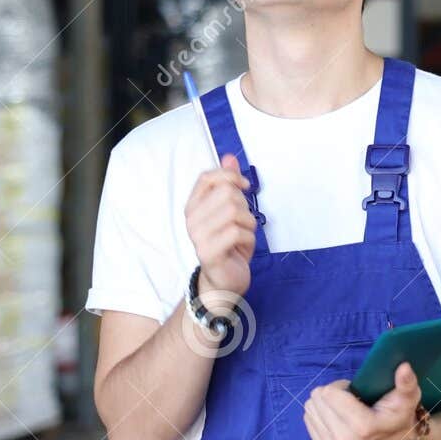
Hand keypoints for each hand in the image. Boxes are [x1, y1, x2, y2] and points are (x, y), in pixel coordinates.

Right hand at [185, 154, 256, 298]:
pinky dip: (249, 240)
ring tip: (243, 236)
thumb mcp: (231, 211)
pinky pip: (238, 233)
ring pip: (234, 212)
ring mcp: (197, 236)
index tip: (245, 187)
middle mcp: (191, 219)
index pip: (207, 177)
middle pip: (226, 193)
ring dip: (248, 224)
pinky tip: (243, 248)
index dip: (230, 176)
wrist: (223, 282)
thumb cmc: (229, 245)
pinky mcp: (208, 252)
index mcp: (193, 206)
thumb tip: (230, 157)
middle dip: (244, 206)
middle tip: (243, 223)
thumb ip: (228, 184)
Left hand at [303, 362, 422, 439]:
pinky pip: (308, 421)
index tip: (355, 391)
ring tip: (344, 409)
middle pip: (317, 400)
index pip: (330, 394)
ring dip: (325, 404)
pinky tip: (337, 418)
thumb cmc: (400, 418)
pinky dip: (319, 415)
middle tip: (349, 400)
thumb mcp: (408, 398)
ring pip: (310, 410)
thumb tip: (404, 367)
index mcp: (362, 427)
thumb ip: (406, 383)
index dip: (342, 386)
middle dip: (332, 394)